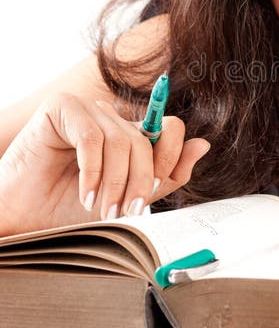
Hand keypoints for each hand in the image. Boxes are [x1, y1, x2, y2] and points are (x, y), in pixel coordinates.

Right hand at [0, 92, 210, 235]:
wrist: (26, 220)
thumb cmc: (69, 209)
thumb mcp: (128, 198)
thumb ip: (165, 175)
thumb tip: (204, 144)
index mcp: (131, 135)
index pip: (169, 129)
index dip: (169, 158)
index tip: (150, 194)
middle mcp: (112, 118)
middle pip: (147, 139)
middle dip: (139, 180)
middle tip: (126, 211)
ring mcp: (87, 109)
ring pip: (121, 139)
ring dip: (114, 182)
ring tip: (101, 208)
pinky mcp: (62, 107)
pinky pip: (91, 135)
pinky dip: (92, 170)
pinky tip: (84, 194)